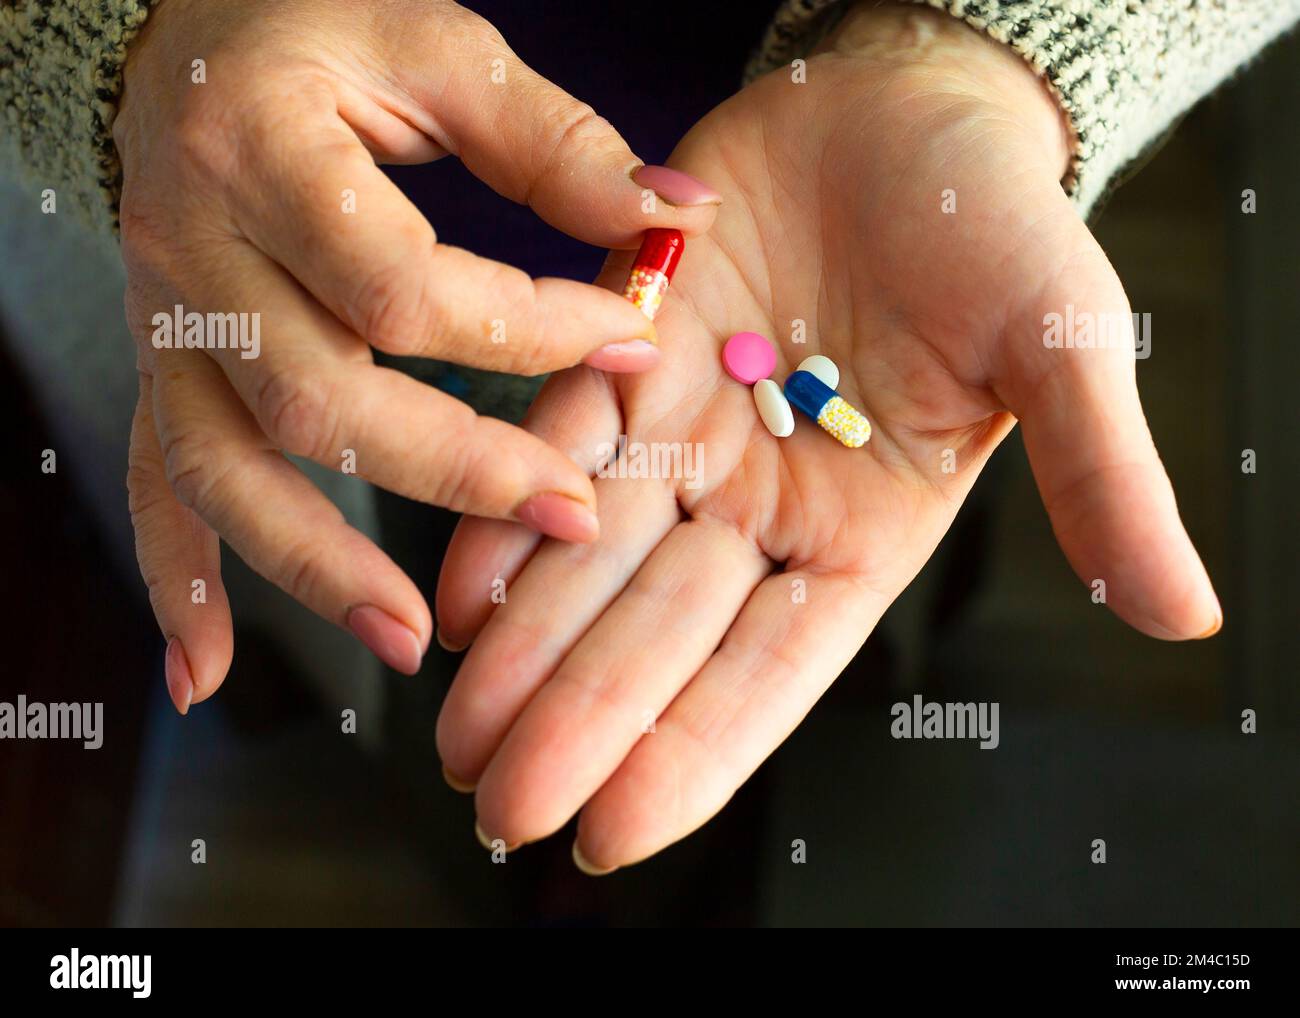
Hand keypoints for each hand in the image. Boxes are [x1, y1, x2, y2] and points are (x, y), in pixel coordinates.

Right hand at [113, 0, 719, 710]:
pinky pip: (158, 484)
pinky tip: (205, 676)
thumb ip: (553, 140)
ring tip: (407, 641)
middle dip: (453, 469)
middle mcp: (197, 252)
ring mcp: (167, 324)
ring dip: (315, 565)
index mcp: (264, 155)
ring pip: (227, 467)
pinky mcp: (165, 369)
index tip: (633, 342)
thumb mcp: (437, 48)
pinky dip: (181, 582)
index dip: (526, 329)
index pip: (403, 287)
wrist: (184, 49)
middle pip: (319, 398)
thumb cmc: (318, 34)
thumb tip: (677, 217)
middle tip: (569, 517)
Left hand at [433, 3, 1220, 869]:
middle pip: (660, 635)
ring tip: (457, 737)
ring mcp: (686, 435)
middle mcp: (759, 503)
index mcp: (860, 534)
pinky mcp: (624, 354)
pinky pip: (560, 444)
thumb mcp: (1062, 349)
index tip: (612, 828)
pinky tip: (462, 591)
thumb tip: (1185, 613)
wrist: (906, 107)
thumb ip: (1099, 479)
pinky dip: (508, 514)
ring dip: (525, 649)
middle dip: (580, 721)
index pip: (769, 670)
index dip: (691, 751)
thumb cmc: (995, 227)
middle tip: (503, 807)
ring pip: (593, 561)